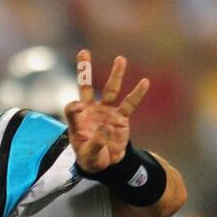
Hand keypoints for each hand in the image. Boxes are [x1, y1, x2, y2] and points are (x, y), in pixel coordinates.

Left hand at [65, 50, 149, 172]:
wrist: (105, 163)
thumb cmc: (91, 158)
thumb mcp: (88, 155)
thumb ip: (94, 143)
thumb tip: (106, 128)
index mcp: (77, 120)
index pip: (71, 108)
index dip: (74, 107)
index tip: (79, 108)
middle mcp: (91, 111)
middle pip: (86, 87)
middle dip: (85, 70)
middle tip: (83, 52)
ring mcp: (106, 112)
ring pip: (110, 90)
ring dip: (116, 75)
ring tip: (121, 59)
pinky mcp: (120, 118)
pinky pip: (129, 104)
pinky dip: (137, 94)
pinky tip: (144, 82)